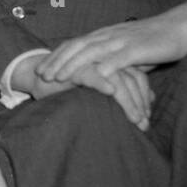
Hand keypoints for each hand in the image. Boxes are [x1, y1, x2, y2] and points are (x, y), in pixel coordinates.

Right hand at [13, 54, 151, 130]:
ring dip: (128, 100)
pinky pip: (91, 74)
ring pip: (118, 78)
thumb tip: (150, 99)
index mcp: (113, 62)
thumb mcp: (101, 88)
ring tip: (135, 118)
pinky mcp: (74, 67)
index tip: (146, 120)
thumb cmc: (70, 84)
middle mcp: (105, 60)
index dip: (144, 98)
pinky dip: (102, 82)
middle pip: (132, 78)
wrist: (37, 76)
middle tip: (143, 125)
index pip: (137, 77)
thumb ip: (126, 90)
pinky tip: (110, 91)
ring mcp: (91, 62)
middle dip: (140, 103)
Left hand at [36, 9, 186, 81]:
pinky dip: (106, 66)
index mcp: (103, 35)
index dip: (56, 56)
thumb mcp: (125, 51)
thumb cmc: (152, 42)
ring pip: (92, 51)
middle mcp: (109, 35)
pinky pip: (120, 57)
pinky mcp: (138, 48)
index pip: (74, 44)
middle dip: (57, 61)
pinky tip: (95, 76)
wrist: (179, 27)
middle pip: (76, 47)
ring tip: (59, 77)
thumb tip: (96, 76)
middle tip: (41, 76)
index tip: (40, 69)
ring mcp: (122, 41)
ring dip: (74, 64)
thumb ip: (110, 61)